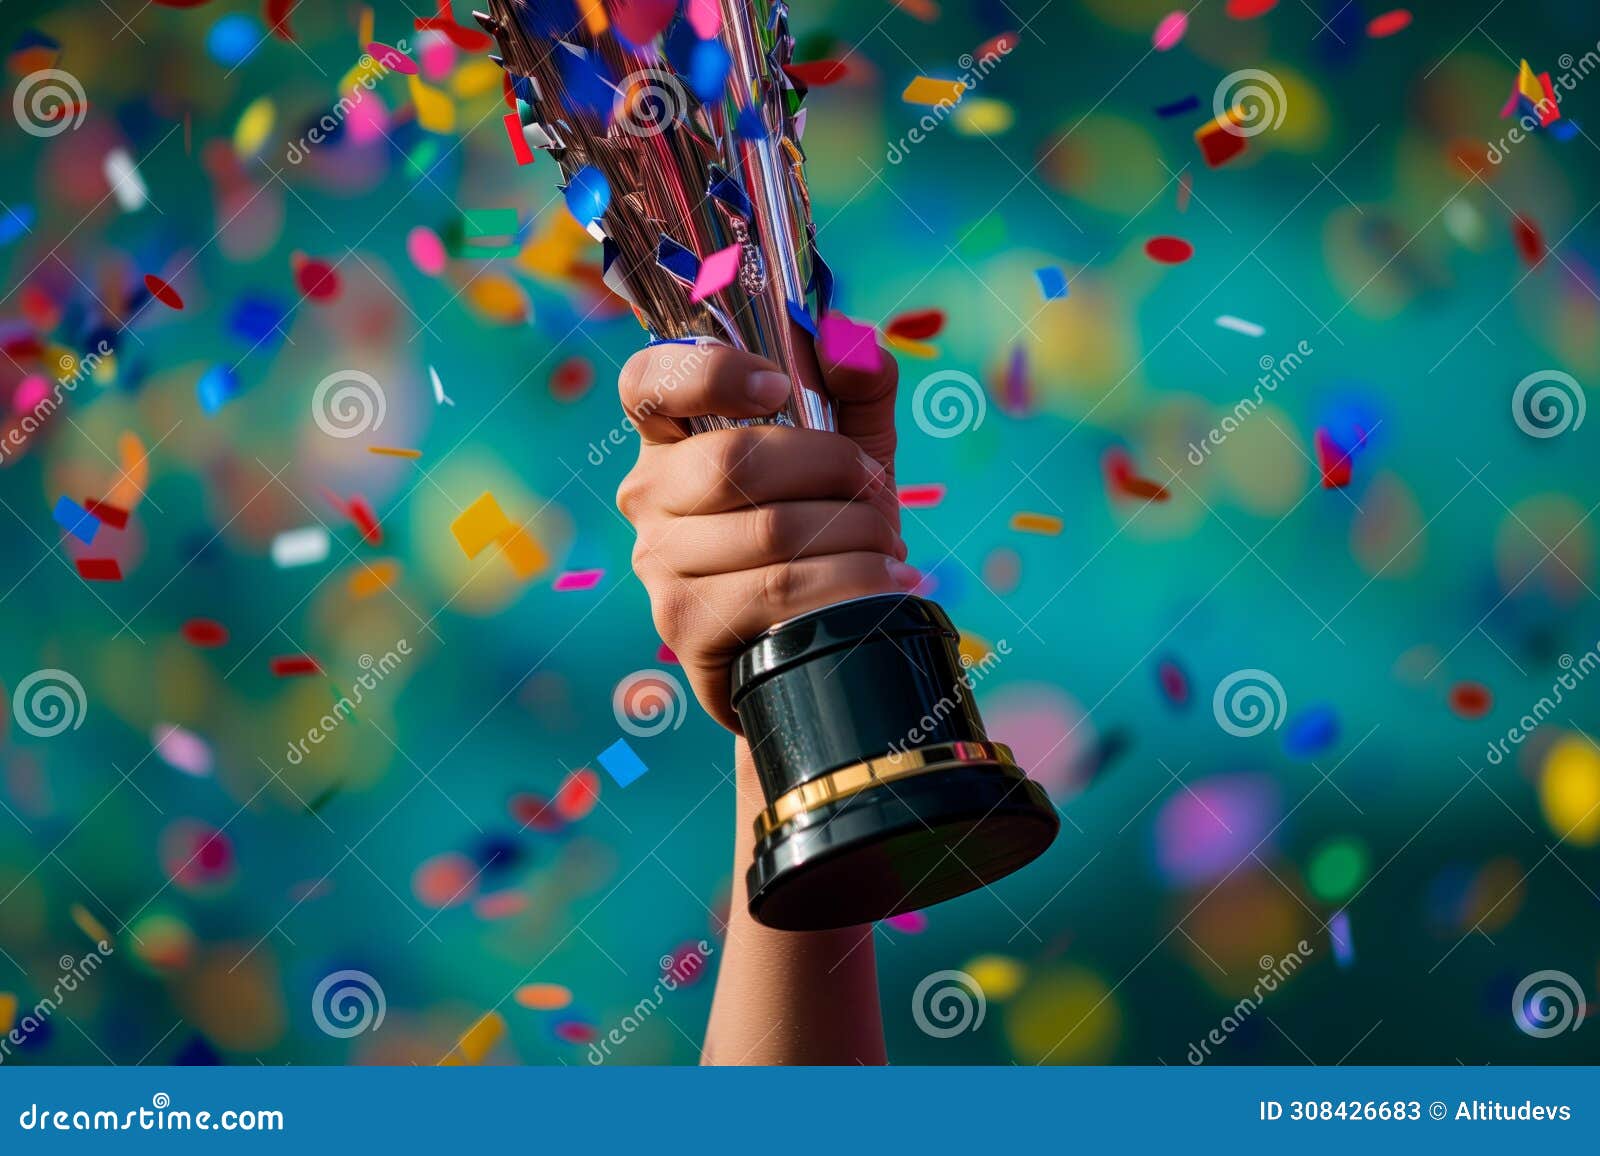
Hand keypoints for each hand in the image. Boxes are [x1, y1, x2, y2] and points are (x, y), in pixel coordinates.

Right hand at [616, 338, 913, 731]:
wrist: (817, 635)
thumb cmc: (825, 525)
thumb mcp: (851, 446)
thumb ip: (858, 384)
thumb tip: (848, 342)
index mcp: (672, 437)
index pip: (648, 382)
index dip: (709, 372)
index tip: (779, 387)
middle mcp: (648, 495)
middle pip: (735, 461)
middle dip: (832, 468)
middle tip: (877, 488)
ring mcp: (658, 563)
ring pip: (770, 530)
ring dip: (854, 532)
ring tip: (888, 544)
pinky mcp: (684, 626)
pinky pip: (778, 591)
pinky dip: (849, 582)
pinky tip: (883, 584)